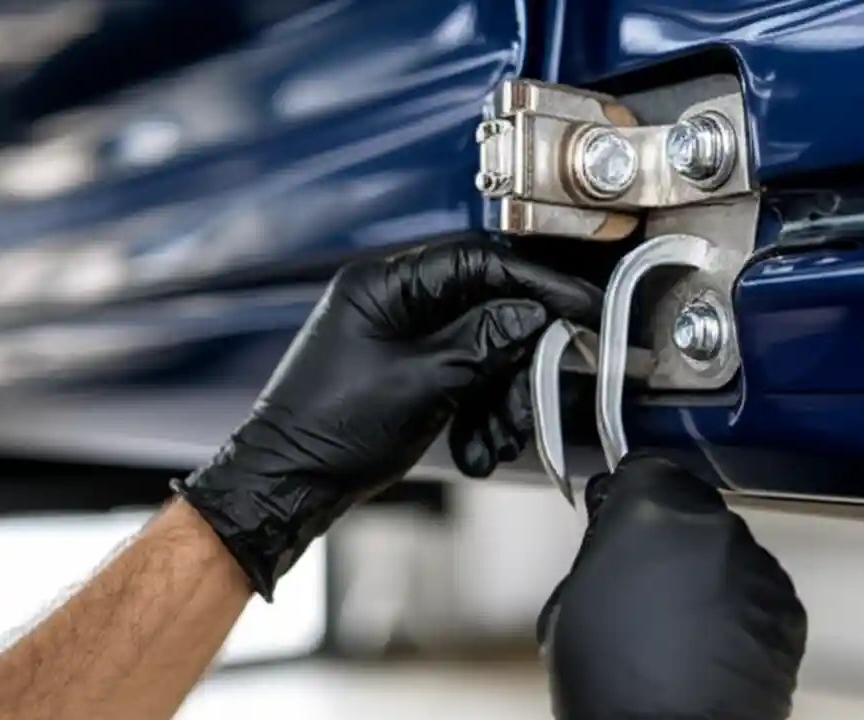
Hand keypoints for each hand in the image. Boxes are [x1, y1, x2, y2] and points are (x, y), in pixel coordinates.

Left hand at [174, 239, 600, 598]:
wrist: (287, 487)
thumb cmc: (329, 431)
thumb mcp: (424, 383)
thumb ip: (484, 341)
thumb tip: (533, 315)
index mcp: (384, 284)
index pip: (478, 260)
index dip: (535, 282)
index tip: (576, 305)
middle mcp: (391, 302)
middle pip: (485, 311)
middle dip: (515, 364)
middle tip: (535, 397)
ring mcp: (398, 337)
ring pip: (478, 351)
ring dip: (499, 399)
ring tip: (499, 442)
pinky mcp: (404, 370)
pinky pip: (461, 376)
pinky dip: (477, 412)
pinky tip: (480, 447)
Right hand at [538, 454, 806, 719]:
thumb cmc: (611, 681)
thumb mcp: (570, 600)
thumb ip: (600, 550)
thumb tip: (614, 535)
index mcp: (652, 512)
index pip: (646, 468)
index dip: (631, 493)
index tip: (622, 513)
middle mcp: (714, 527)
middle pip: (691, 507)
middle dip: (670, 534)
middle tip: (647, 579)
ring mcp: (759, 567)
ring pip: (727, 549)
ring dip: (708, 570)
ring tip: (681, 622)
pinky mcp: (788, 609)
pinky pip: (758, 590)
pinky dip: (739, 607)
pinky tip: (711, 643)